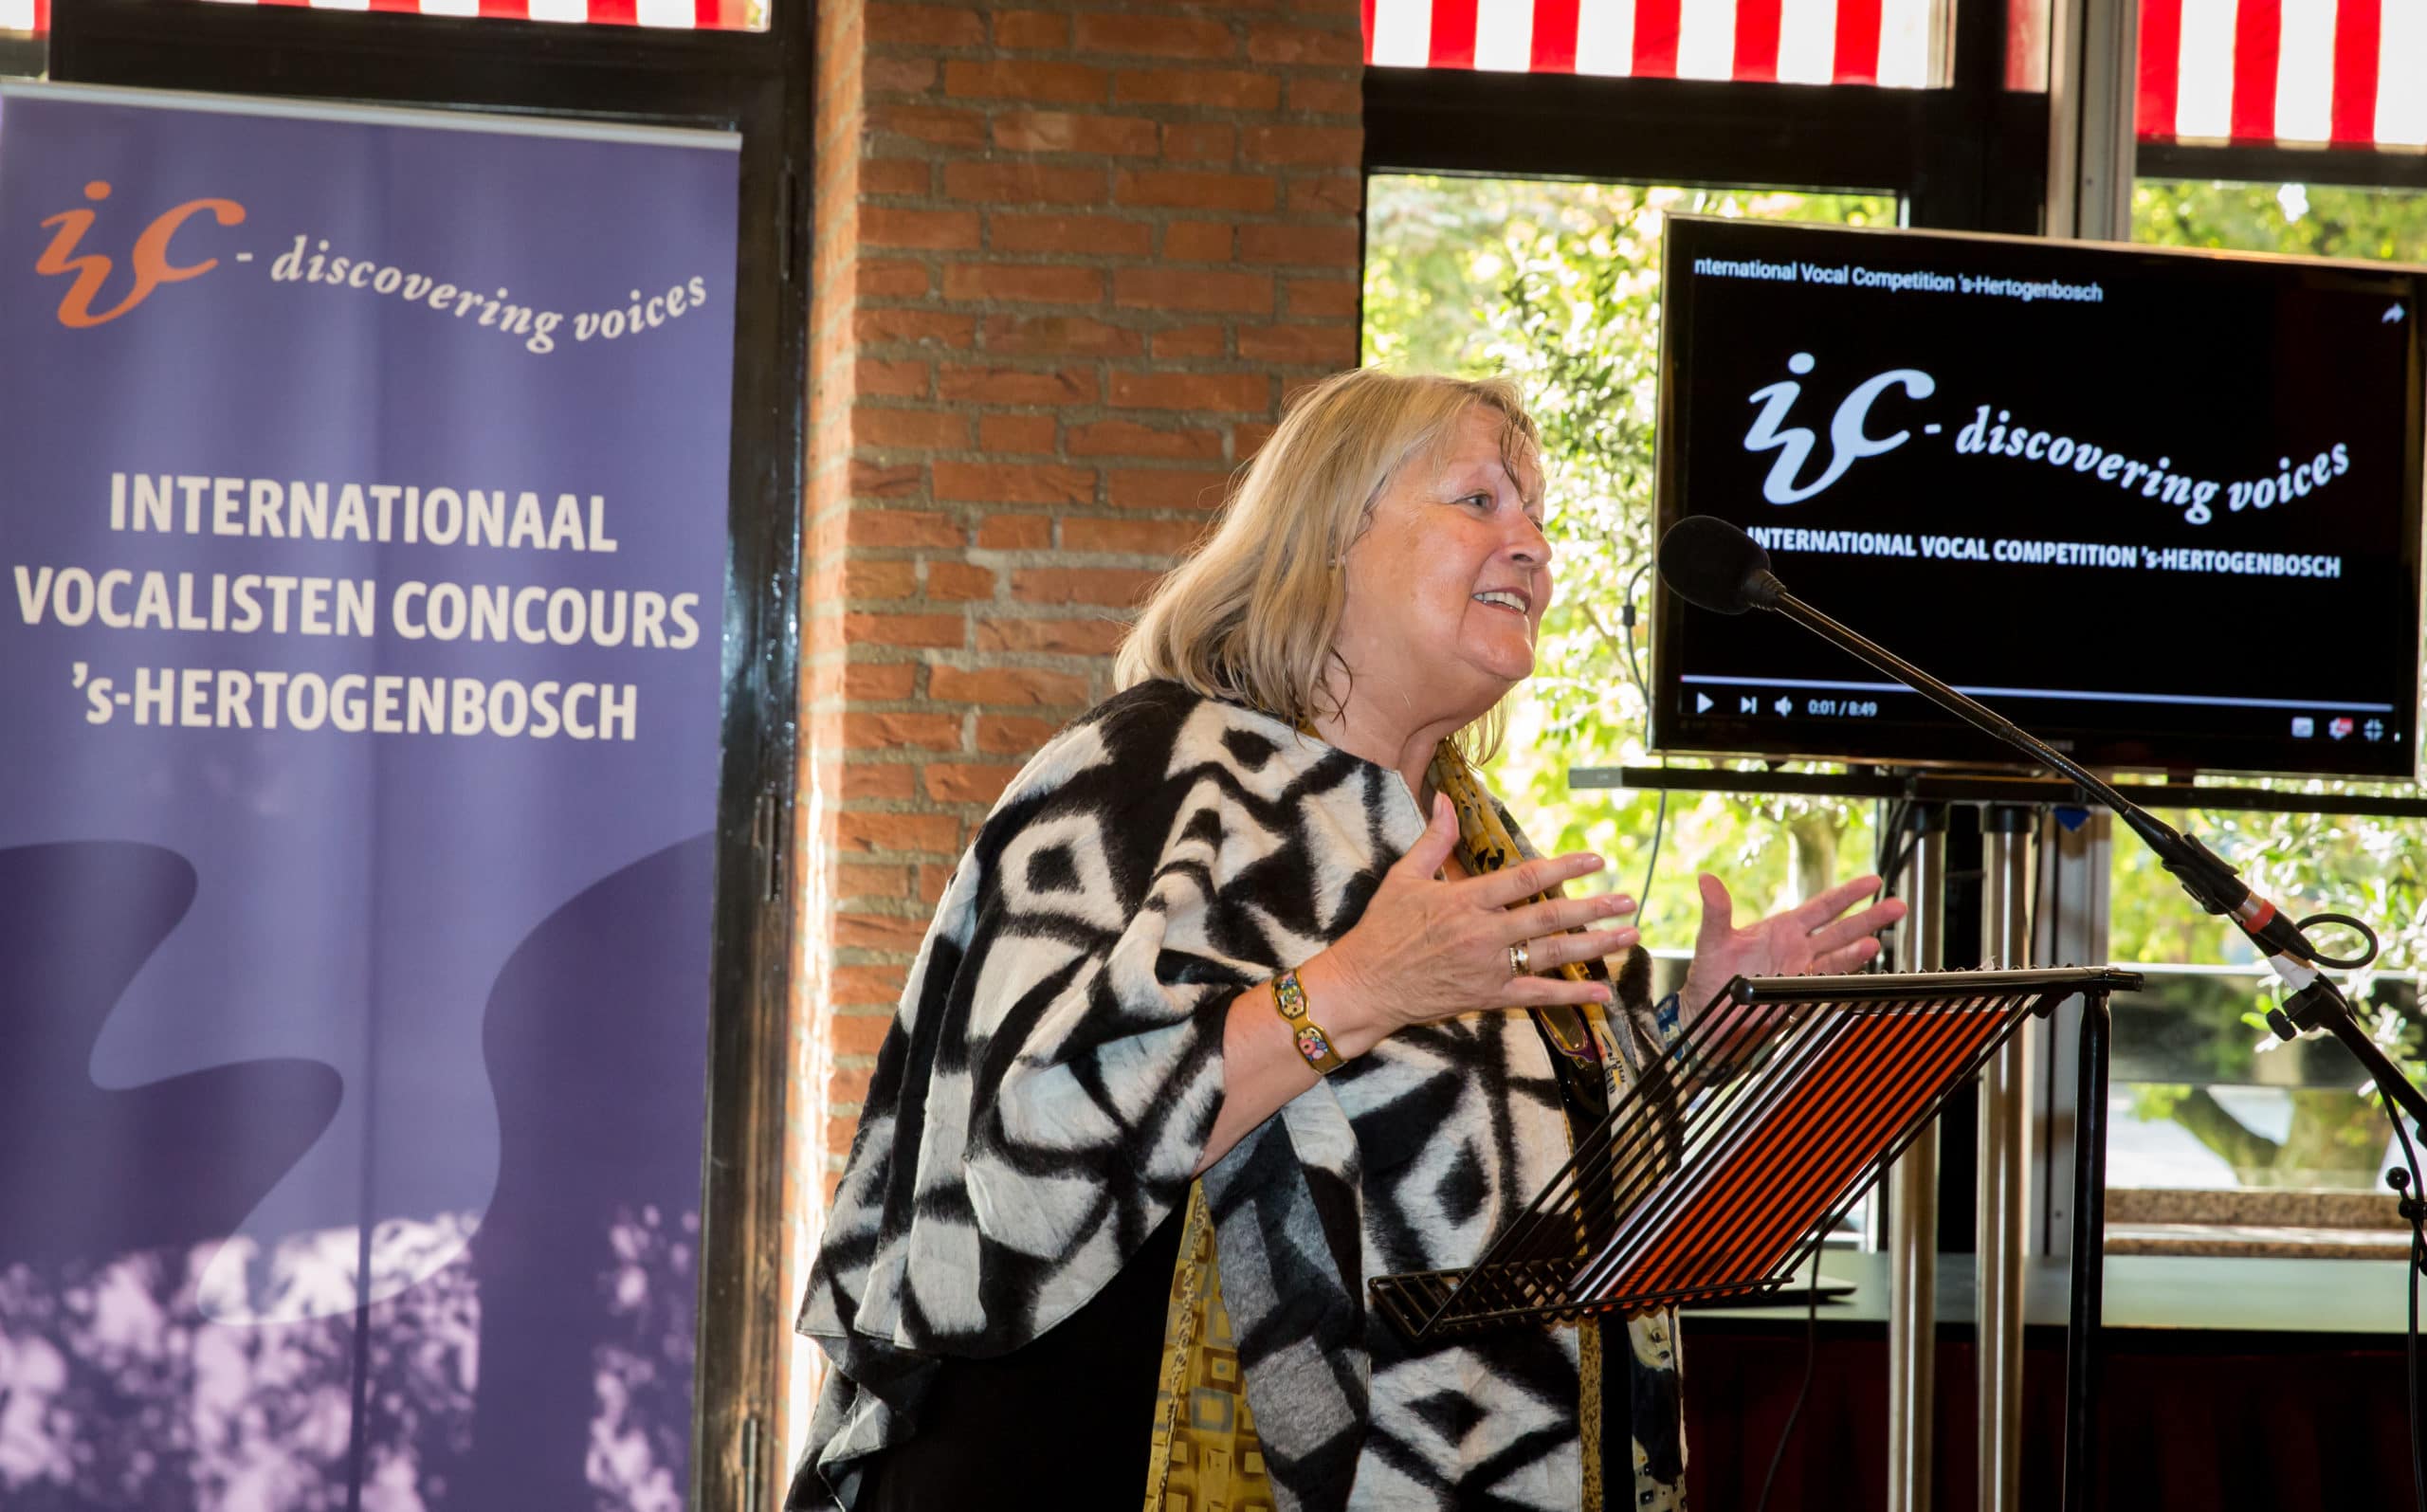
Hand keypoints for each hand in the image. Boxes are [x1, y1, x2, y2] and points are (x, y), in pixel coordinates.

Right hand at [1304, 793, 1636, 1055]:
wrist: (1365, 985)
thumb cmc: (1382, 929)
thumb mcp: (1404, 877)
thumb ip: (1434, 840)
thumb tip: (1443, 798)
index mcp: (1466, 900)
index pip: (1525, 878)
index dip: (1564, 867)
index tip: (1596, 859)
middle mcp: (1483, 934)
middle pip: (1549, 917)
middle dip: (1594, 909)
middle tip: (1628, 901)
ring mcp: (1489, 968)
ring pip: (1552, 955)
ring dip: (1595, 946)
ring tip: (1629, 936)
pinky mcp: (1488, 997)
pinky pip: (1538, 996)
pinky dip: (1572, 995)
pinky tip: (1603, 991)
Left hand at [1675, 872, 1907, 1019]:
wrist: (1708, 1015)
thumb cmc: (1709, 977)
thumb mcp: (1711, 941)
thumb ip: (1715, 911)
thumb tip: (1706, 880)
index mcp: (1782, 928)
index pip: (1822, 906)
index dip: (1848, 894)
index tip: (1873, 882)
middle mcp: (1798, 949)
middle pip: (1841, 929)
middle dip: (1869, 918)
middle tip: (1897, 907)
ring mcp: (1802, 972)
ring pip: (1840, 957)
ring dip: (1859, 950)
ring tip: (1876, 941)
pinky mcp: (1801, 995)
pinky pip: (1827, 983)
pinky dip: (1842, 976)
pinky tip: (1858, 968)